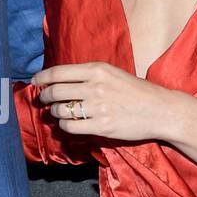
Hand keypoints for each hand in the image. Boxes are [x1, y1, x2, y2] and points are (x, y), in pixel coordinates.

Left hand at [32, 61, 172, 142]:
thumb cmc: (137, 92)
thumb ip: (89, 76)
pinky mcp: (101, 126)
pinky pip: (70, 127)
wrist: (160, 110)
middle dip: (44, 97)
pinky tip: (68, 124)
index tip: (35, 82)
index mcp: (97, 70)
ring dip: (55, 112)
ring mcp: (98, 107)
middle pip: (55, 92)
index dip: (42, 78)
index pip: (58, 72)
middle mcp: (95, 87)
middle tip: (42, 100)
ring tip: (58, 112)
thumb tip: (61, 80)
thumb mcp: (113, 74)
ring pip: (60, 110)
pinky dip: (64, 126)